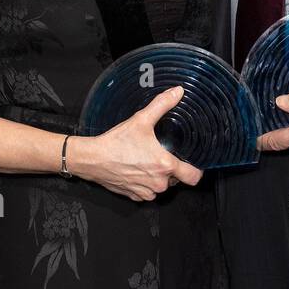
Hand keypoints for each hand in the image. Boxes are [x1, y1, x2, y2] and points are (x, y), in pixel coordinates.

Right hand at [86, 86, 201, 201]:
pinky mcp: (135, 196)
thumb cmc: (116, 143)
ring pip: (162, 187)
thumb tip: (177, 92)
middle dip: (171, 169)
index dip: (195, 170)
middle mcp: (158, 183)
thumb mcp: (141, 119)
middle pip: (176, 180)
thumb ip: (162, 105)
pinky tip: (137, 170)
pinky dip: (145, 184)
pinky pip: (147, 192)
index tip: (192, 164)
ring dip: (157, 177)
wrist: (93, 159)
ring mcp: (146, 191)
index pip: (193, 177)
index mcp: (165, 165)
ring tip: (146, 162)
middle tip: (160, 155)